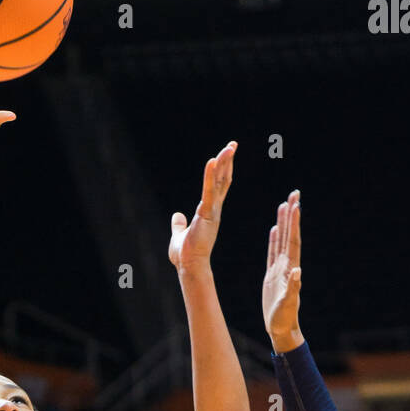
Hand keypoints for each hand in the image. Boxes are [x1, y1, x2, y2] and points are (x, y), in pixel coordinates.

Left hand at [168, 141, 236, 273]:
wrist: (188, 265)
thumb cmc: (185, 254)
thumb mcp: (179, 234)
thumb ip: (178, 224)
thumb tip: (176, 215)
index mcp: (209, 212)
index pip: (219, 187)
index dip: (224, 170)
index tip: (227, 155)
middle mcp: (214, 209)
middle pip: (223, 180)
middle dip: (228, 162)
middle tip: (233, 145)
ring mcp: (212, 211)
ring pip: (220, 182)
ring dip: (224, 163)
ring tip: (229, 147)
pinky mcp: (206, 213)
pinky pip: (209, 190)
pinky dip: (210, 175)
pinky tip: (212, 161)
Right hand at [263, 190, 302, 351]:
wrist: (281, 329)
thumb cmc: (284, 318)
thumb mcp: (287, 304)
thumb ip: (293, 288)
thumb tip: (298, 272)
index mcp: (290, 269)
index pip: (293, 242)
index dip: (294, 223)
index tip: (296, 205)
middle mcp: (287, 266)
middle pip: (290, 235)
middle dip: (292, 215)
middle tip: (294, 194)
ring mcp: (280, 269)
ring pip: (282, 240)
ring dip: (284, 222)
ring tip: (284, 205)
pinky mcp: (273, 275)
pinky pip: (273, 252)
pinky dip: (274, 239)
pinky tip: (274, 229)